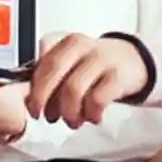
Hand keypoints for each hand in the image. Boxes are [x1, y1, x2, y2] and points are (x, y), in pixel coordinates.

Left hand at [25, 33, 148, 128]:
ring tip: (72, 121)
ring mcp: (100, 58)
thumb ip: (49, 74)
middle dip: (44, 100)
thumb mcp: (70, 62)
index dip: (33, 87)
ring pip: (73, 89)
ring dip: (69, 112)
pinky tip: (93, 116)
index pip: (40, 61)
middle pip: (53, 72)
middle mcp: (80, 45)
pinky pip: (97, 99)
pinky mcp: (118, 75)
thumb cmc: (93, 67)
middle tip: (46, 117)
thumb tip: (28, 99)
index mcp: (63, 40)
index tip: (32, 106)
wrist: (133, 62)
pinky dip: (91, 114)